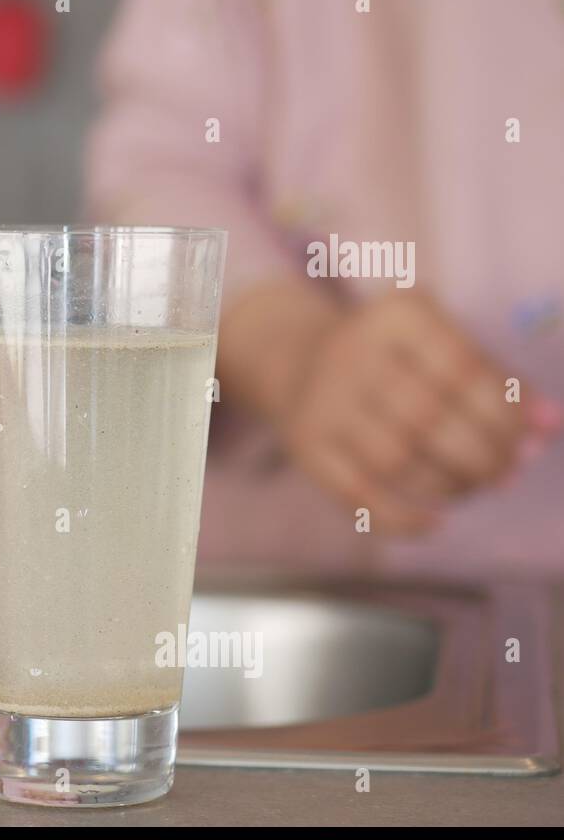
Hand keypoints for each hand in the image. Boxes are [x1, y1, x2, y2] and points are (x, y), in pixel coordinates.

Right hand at [272, 291, 551, 533]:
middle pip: (429, 418)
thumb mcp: (442, 346)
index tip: (528, 441)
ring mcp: (324, 402)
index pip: (463, 368)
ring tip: (472, 488)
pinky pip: (356, 494)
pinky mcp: (305, 445)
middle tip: (504, 473)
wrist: (301, 363)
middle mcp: (353, 353)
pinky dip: (400, 518)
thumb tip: (551, 427)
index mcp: (397, 317)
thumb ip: (497, 381)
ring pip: (396, 460)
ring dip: (449, 485)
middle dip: (482, 456)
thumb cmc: (396, 360)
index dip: (505, 413)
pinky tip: (433, 522)